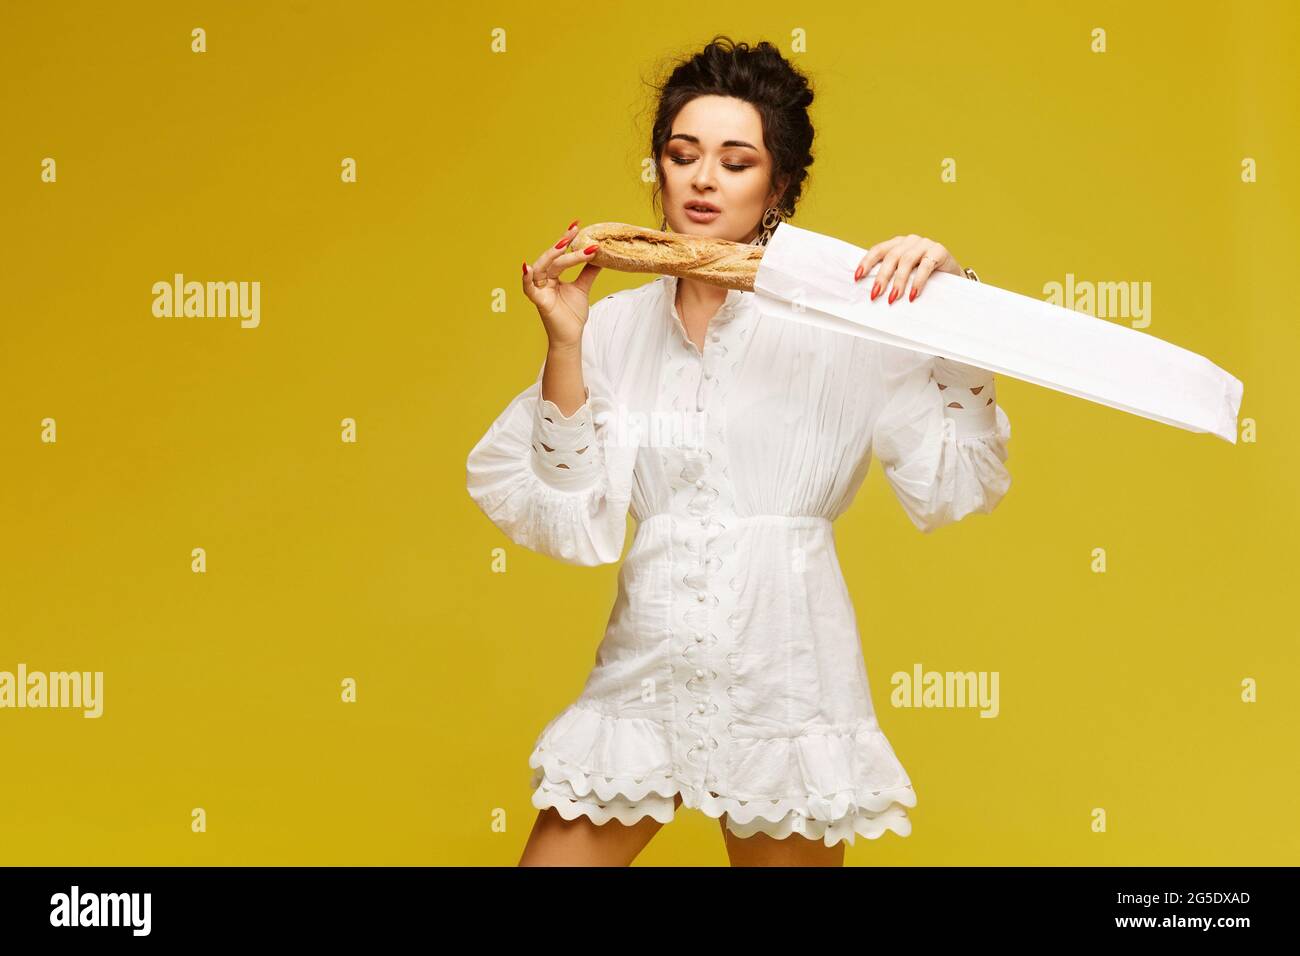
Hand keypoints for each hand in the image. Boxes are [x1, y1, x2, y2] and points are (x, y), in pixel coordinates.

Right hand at [522, 218, 600, 348]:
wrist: (571, 337)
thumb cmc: (572, 314)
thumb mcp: (583, 288)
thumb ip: (588, 271)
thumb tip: (601, 254)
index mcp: (553, 275)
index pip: (560, 254)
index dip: (567, 239)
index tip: (576, 225)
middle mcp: (544, 280)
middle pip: (553, 258)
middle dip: (562, 244)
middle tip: (575, 231)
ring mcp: (540, 289)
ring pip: (543, 268)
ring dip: (553, 256)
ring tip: (564, 244)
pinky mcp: (539, 301)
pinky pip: (529, 288)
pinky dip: (526, 278)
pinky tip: (527, 267)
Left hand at [852, 234, 963, 303]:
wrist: (952, 275)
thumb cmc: (925, 276)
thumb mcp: (906, 274)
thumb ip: (892, 276)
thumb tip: (872, 292)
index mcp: (898, 244)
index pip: (878, 250)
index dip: (866, 262)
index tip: (857, 277)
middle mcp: (910, 241)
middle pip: (891, 257)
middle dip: (882, 277)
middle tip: (875, 294)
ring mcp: (925, 243)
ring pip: (906, 261)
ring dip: (898, 281)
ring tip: (893, 298)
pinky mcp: (939, 250)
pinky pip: (926, 265)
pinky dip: (917, 281)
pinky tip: (912, 294)